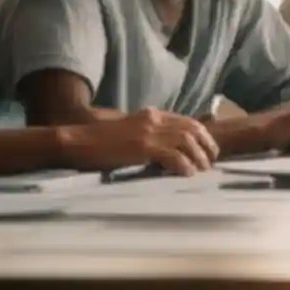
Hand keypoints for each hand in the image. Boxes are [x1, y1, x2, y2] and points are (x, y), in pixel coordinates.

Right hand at [61, 107, 218, 175]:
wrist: (78, 141)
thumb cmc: (100, 141)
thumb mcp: (130, 132)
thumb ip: (149, 136)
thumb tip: (168, 150)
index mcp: (152, 114)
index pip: (186, 121)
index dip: (203, 135)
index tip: (209, 149)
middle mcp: (153, 119)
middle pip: (191, 129)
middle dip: (206, 145)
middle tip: (211, 162)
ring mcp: (148, 132)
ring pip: (186, 141)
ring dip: (198, 157)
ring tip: (202, 170)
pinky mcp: (142, 146)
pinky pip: (172, 155)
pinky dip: (183, 165)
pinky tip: (187, 174)